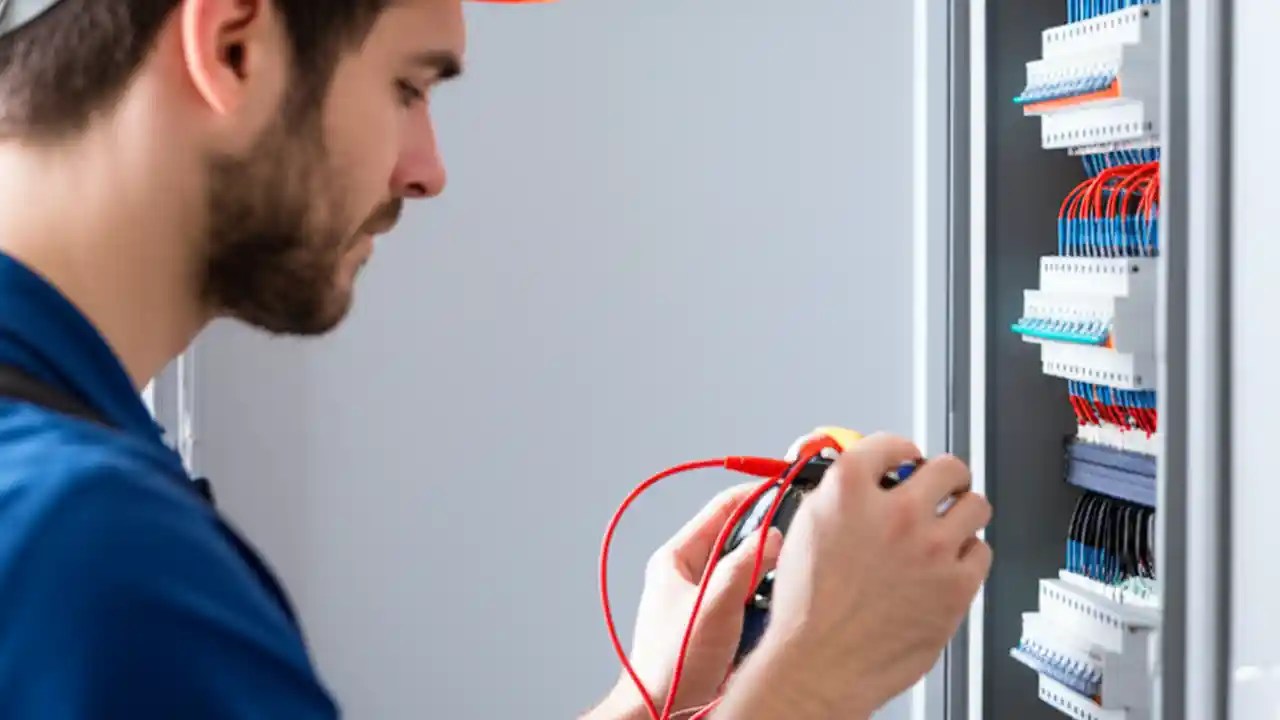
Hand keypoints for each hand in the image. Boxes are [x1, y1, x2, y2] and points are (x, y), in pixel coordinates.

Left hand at [588, 483, 783, 719]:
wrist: (665, 712)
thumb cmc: (673, 664)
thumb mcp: (713, 606)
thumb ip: (743, 566)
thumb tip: (773, 536)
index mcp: (676, 559)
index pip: (722, 509)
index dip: (756, 495)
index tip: (788, 487)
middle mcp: (691, 574)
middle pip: (739, 538)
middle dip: (770, 534)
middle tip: (803, 531)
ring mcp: (707, 599)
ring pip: (750, 570)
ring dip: (771, 572)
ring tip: (796, 568)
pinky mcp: (722, 624)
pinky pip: (753, 599)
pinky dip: (769, 599)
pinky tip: (785, 604)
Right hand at [719, 433, 991, 718]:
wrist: (821, 663)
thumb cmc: (807, 609)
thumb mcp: (804, 530)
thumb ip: (836, 495)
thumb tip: (863, 477)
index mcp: (849, 491)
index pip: (890, 443)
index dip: (901, 450)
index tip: (905, 458)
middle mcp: (895, 512)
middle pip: (946, 467)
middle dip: (943, 475)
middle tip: (940, 487)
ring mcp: (931, 548)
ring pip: (975, 505)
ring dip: (962, 511)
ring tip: (949, 525)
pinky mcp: (956, 584)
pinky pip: (982, 551)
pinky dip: (967, 556)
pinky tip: (946, 565)